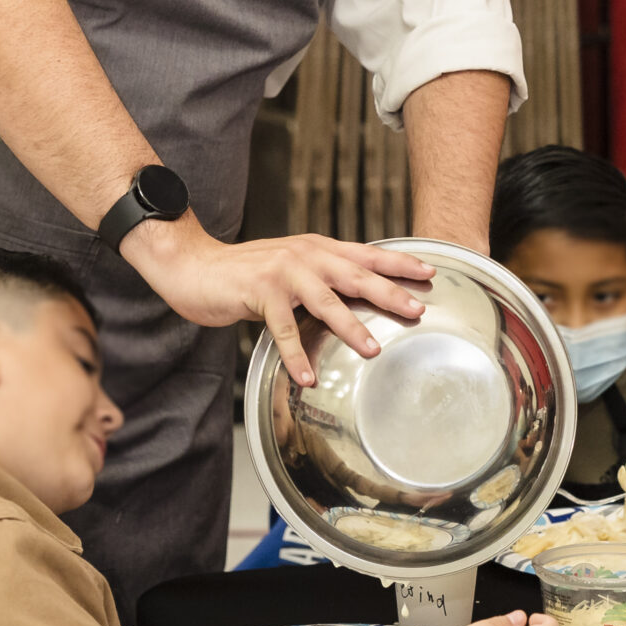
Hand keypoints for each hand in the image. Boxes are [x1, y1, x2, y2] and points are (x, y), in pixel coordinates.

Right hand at [122, 218, 432, 385]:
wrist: (196, 266)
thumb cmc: (246, 272)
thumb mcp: (291, 266)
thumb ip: (322, 275)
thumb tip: (358, 291)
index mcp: (317, 249)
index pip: (366, 253)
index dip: (398, 262)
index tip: (429, 272)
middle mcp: (304, 256)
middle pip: (355, 274)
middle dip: (389, 292)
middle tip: (416, 309)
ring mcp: (282, 273)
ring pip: (324, 301)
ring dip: (350, 326)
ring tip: (372, 348)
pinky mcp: (258, 293)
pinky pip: (282, 329)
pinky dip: (296, 354)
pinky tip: (307, 376)